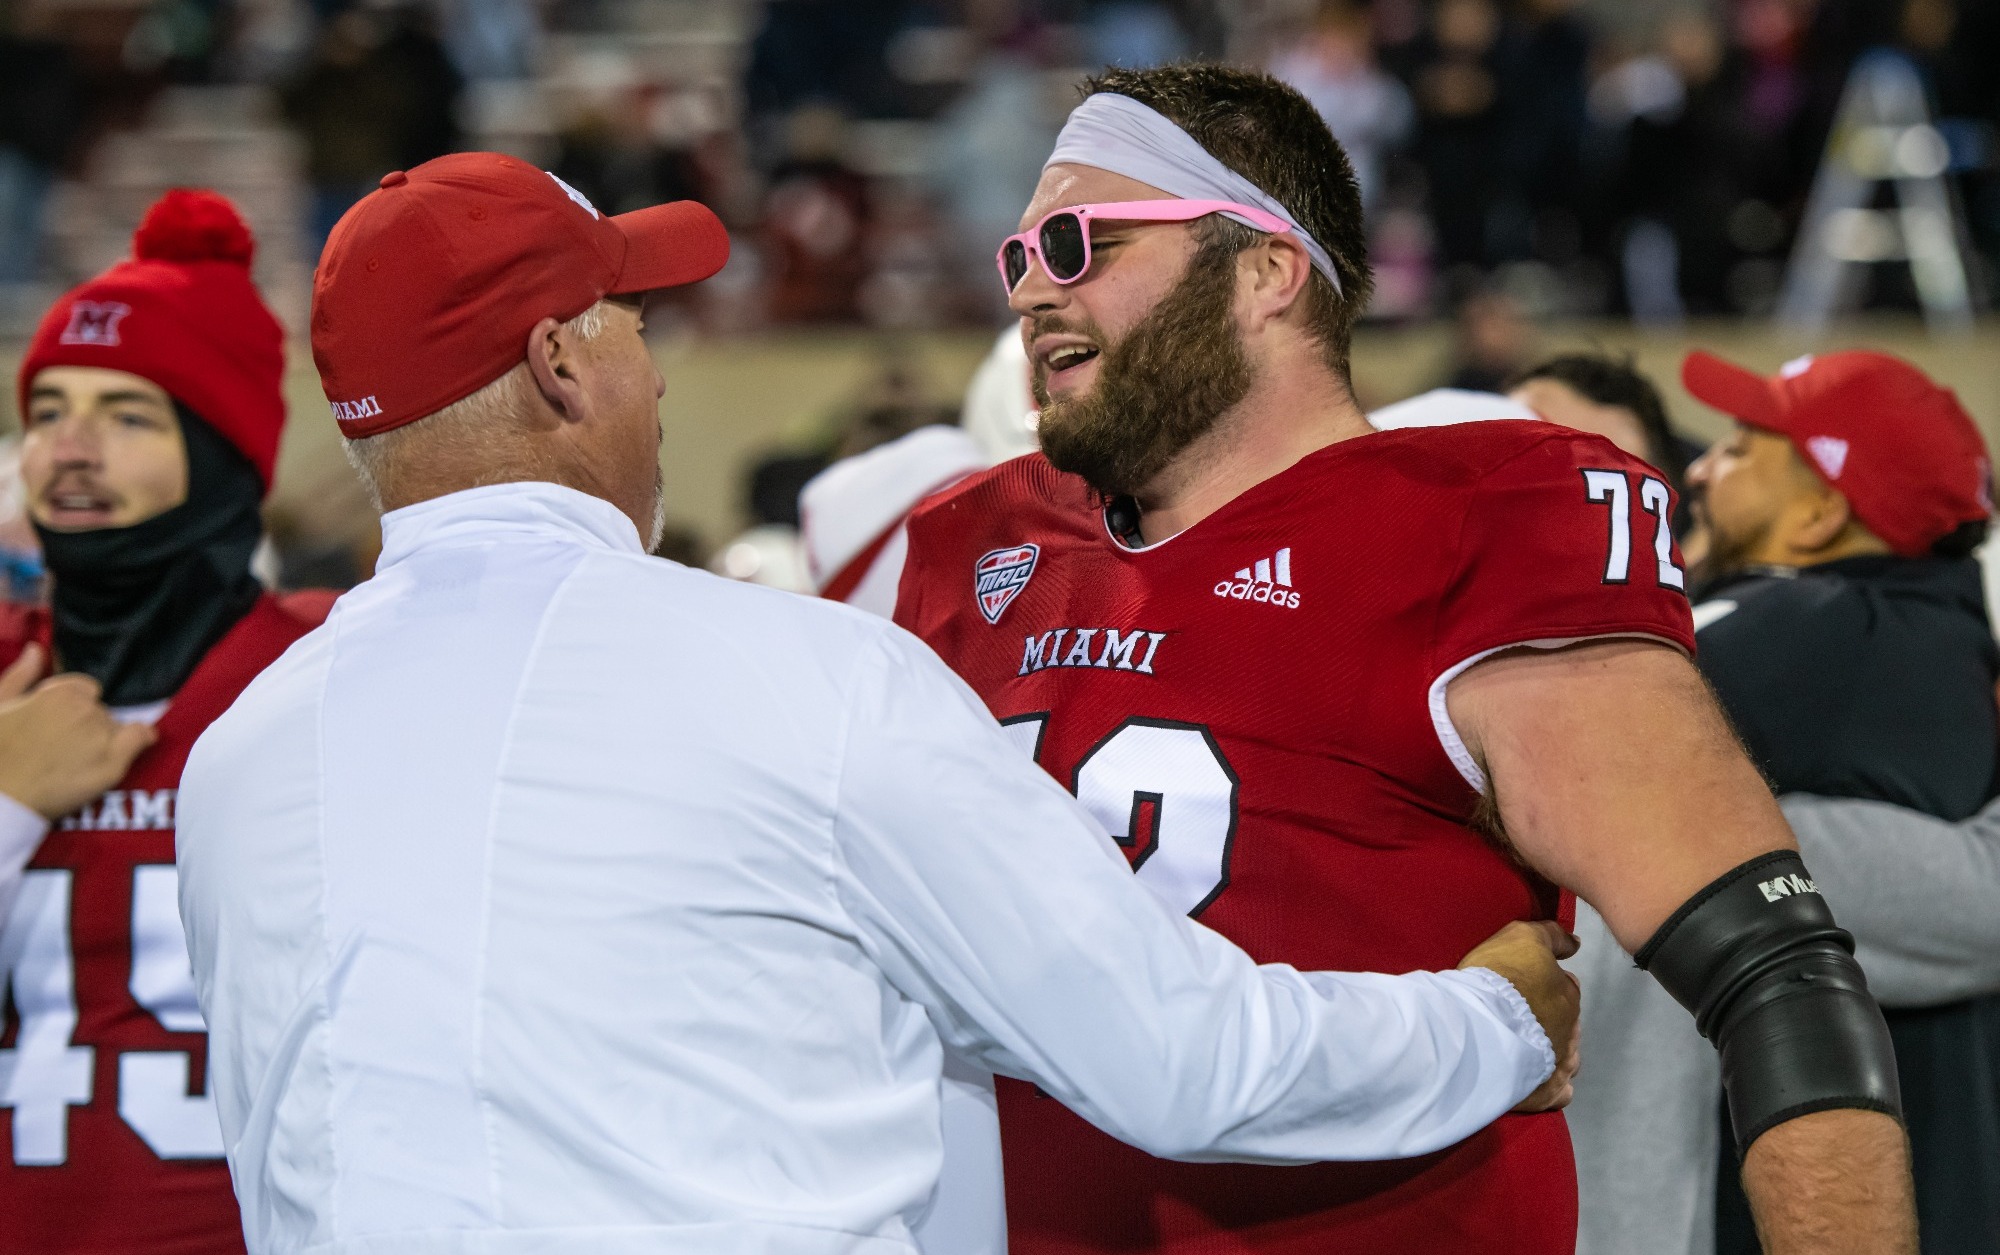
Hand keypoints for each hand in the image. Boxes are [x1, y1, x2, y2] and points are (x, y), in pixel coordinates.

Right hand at [0, 644, 156, 820]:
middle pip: (100, 712)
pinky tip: (135, 746)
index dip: (73, 707)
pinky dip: (142, 740)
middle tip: (63, 749)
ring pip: (116, 728)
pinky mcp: (114, 763)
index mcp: (60, 693)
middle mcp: (87, 709)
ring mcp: (103, 735)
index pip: (86, 690)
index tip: (58, 727)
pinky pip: (142, 738)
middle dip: (86, 726)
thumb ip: (21, 676)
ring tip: (79, 761)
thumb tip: (37, 650)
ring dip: (105, 739)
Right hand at [1458, 919, 1580, 1111]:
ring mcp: (1559, 1064)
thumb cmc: (1500, 977)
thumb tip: (1576, 943)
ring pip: (1567, 1059)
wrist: (1477, 1024)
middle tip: (1520, 1017)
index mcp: (1567, 994)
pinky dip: (1551, 1086)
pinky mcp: (1544, 1093)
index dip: (1546, 984)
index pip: (1566, 986)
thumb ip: (1553, 936)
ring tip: (1525, 1049)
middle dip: (1550, 1020)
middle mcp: (1570, 1030)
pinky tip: (1534, 1078)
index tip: (1525, 985)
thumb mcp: (1523, 937)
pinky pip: (1558, 1092)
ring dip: (1553, 1053)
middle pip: (1567, 1023)